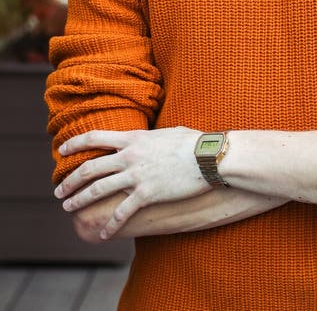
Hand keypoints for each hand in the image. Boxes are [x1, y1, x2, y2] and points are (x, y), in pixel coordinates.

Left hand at [54, 126, 207, 238]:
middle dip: (70, 181)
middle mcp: (129, 155)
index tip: (61, 151)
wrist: (208, 157)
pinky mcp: (147, 194)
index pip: (95, 137)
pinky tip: (104, 234)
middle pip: (90, 168)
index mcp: (133, 138)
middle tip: (59, 191)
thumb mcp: (167, 132)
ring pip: (98, 190)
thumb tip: (149, 137)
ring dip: (80, 200)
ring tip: (69, 208)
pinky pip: (122, 212)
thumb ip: (151, 137)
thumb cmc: (193, 142)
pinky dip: (110, 225)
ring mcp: (136, 175)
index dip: (75, 144)